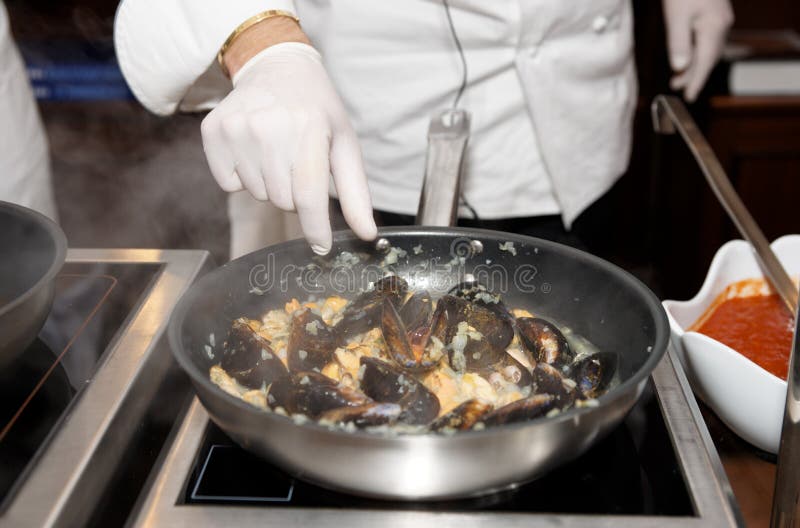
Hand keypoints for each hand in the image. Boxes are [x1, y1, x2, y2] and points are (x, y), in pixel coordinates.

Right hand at [201, 38, 376, 254]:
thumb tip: (367, 235)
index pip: (308, 196)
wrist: (276, 66)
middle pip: (282, 200)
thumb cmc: (317, 110)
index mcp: (308, 129)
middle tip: (298, 163)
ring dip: (271, 184)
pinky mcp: (212, 131)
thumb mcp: (344, 145)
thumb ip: (356, 193)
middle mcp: (268, 127)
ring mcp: (236, 128)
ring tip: (277, 152)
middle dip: (295, 194)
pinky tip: (254, 149)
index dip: (315, 228)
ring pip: (257, 194)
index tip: (321, 248)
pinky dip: (243, 176)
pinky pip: (229, 184)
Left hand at [662, 0, 733, 101]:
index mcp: (714, 28)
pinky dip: (696, 50)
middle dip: (693, 74)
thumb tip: (679, 67)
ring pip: (708, 48)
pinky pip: (707, 38)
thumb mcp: (676, 16)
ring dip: (694, 63)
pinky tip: (686, 54)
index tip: (688, 97)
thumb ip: (678, 42)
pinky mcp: (714, 13)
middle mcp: (721, 25)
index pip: (705, 63)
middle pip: (708, 57)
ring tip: (677, 76)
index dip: (696, 81)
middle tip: (676, 88)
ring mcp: (720, 18)